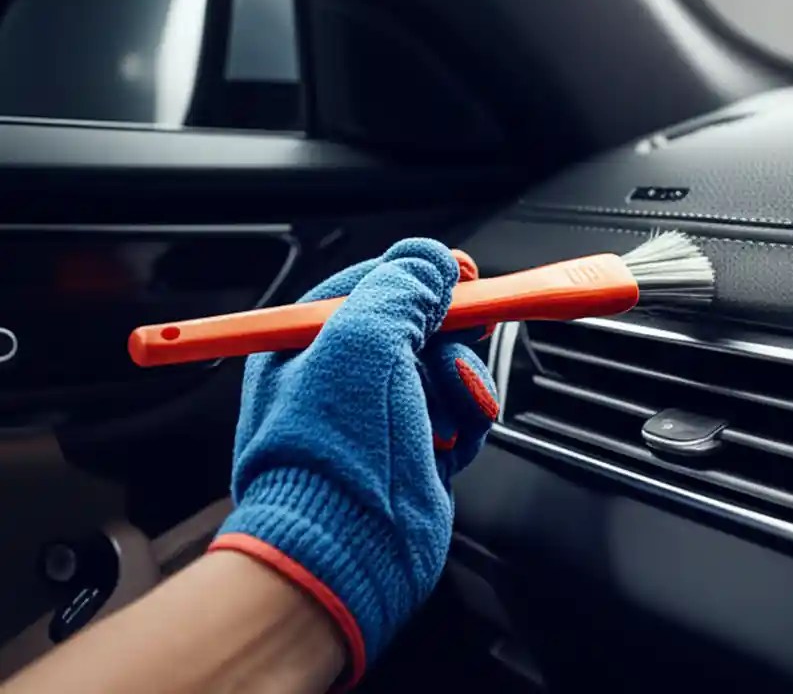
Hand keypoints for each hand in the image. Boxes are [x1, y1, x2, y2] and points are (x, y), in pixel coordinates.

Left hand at [209, 239, 497, 686]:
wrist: (342, 550)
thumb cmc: (333, 453)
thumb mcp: (365, 340)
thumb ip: (404, 287)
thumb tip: (432, 260)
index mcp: (307, 344)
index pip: (372, 285)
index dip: (419, 276)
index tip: (461, 275)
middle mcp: (339, 380)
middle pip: (417, 327)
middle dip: (447, 336)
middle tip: (463, 341)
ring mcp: (377, 420)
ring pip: (445, 371)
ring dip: (460, 382)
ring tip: (449, 407)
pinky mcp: (414, 455)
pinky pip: (458, 415)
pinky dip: (467, 420)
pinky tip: (454, 436)